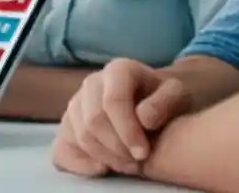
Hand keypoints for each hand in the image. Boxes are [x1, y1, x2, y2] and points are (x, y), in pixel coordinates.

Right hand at [54, 59, 191, 176]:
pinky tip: (101, 169)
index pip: (112, 101)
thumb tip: (144, 118)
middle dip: (116, 147)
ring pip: (80, 134)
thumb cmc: (164, 99)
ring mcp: (76, 103)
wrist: (152, 101)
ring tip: (129, 166)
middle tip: (138, 163)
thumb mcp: (177, 94)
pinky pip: (61, 148)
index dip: (127, 131)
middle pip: (93, 120)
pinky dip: (78, 163)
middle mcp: (92, 82)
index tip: (144, 153)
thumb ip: (165, 102)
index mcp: (118, 70)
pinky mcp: (68, 124)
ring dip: (105, 156)